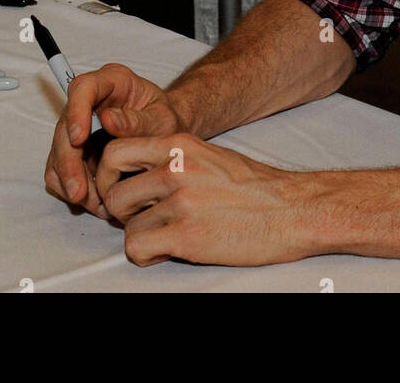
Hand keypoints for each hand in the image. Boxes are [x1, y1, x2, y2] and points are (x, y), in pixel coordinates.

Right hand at [44, 63, 183, 218]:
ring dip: (70, 181)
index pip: (83, 88)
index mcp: (111, 81)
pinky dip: (72, 189)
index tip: (79, 139)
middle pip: (64, 127)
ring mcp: (77, 126)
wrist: (167, 137)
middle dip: (69, 162)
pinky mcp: (73, 150)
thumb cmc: (166, 122)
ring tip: (95, 204)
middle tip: (80, 192)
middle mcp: (88, 101)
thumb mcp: (162, 120)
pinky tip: (93, 202)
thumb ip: (138, 121)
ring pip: (58, 154)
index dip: (76, 112)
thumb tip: (108, 119)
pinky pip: (60, 171)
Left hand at [97, 133, 317, 266]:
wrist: (291, 209)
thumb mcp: (208, 155)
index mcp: (179, 144)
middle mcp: (176, 168)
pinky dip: (147, 255)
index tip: (120, 190)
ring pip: (125, 225)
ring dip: (138, 235)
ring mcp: (181, 202)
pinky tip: (167, 251)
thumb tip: (138, 174)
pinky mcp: (187, 235)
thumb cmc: (253, 187)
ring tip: (162, 236)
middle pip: (113, 191)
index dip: (108, 176)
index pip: (115, 151)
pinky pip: (138, 249)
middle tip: (139, 218)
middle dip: (120, 211)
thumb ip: (171, 159)